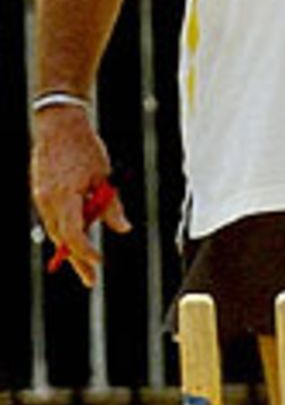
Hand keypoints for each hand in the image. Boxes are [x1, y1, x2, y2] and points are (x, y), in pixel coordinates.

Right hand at [31, 106, 129, 287]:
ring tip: (86, 262)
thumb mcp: (104, 176)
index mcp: (65, 196)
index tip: (98, 263)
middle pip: (62, 239)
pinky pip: (52, 218)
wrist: (59, 125)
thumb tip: (124, 228)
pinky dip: (64, 229)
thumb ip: (111, 205)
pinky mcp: (40, 193)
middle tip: (90, 279)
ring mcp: (41, 197)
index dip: (85, 252)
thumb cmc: (85, 147)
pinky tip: (77, 235)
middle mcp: (49, 201)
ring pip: (55, 230)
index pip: (74, 234)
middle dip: (77, 260)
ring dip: (70, 246)